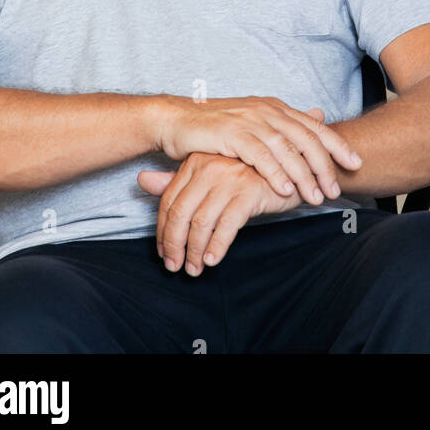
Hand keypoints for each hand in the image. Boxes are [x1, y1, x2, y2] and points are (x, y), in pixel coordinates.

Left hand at [138, 152, 304, 272]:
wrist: (288, 167)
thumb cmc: (245, 173)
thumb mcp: (209, 175)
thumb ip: (175, 180)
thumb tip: (141, 180)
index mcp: (196, 161)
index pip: (169, 200)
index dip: (163, 230)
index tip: (164, 252)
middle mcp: (210, 166)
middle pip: (181, 212)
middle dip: (174, 244)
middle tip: (175, 266)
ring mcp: (230, 177)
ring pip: (201, 221)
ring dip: (194, 251)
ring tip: (194, 269)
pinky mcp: (250, 191)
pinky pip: (226, 225)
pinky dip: (217, 246)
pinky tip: (212, 260)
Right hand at [155, 97, 358, 205]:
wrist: (178, 120)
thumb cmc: (217, 128)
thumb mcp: (255, 124)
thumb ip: (284, 127)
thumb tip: (318, 117)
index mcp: (275, 108)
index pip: (313, 126)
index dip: (336, 145)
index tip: (356, 163)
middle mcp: (267, 110)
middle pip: (306, 137)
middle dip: (325, 165)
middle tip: (336, 190)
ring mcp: (250, 119)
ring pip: (286, 147)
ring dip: (304, 174)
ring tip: (315, 197)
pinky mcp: (231, 133)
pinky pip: (259, 155)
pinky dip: (275, 172)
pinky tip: (285, 190)